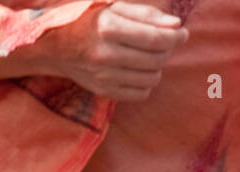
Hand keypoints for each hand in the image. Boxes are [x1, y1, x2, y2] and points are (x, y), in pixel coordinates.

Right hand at [43, 1, 187, 101]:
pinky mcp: (102, 90)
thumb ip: (146, 15)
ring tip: (151, 57)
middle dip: (168, 51)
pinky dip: (146, 84)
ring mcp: (103, 76)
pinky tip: (140, 72)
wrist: (57, 47)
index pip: (155, 38)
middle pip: (155, 59)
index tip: (182, 33)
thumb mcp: (115, 8)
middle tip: (166, 43)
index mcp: (109, 28)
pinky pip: (139, 94)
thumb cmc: (90, 22)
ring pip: (150, 78)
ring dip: (157, 68)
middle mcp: (105, 54)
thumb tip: (175, 26)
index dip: (176, 37)